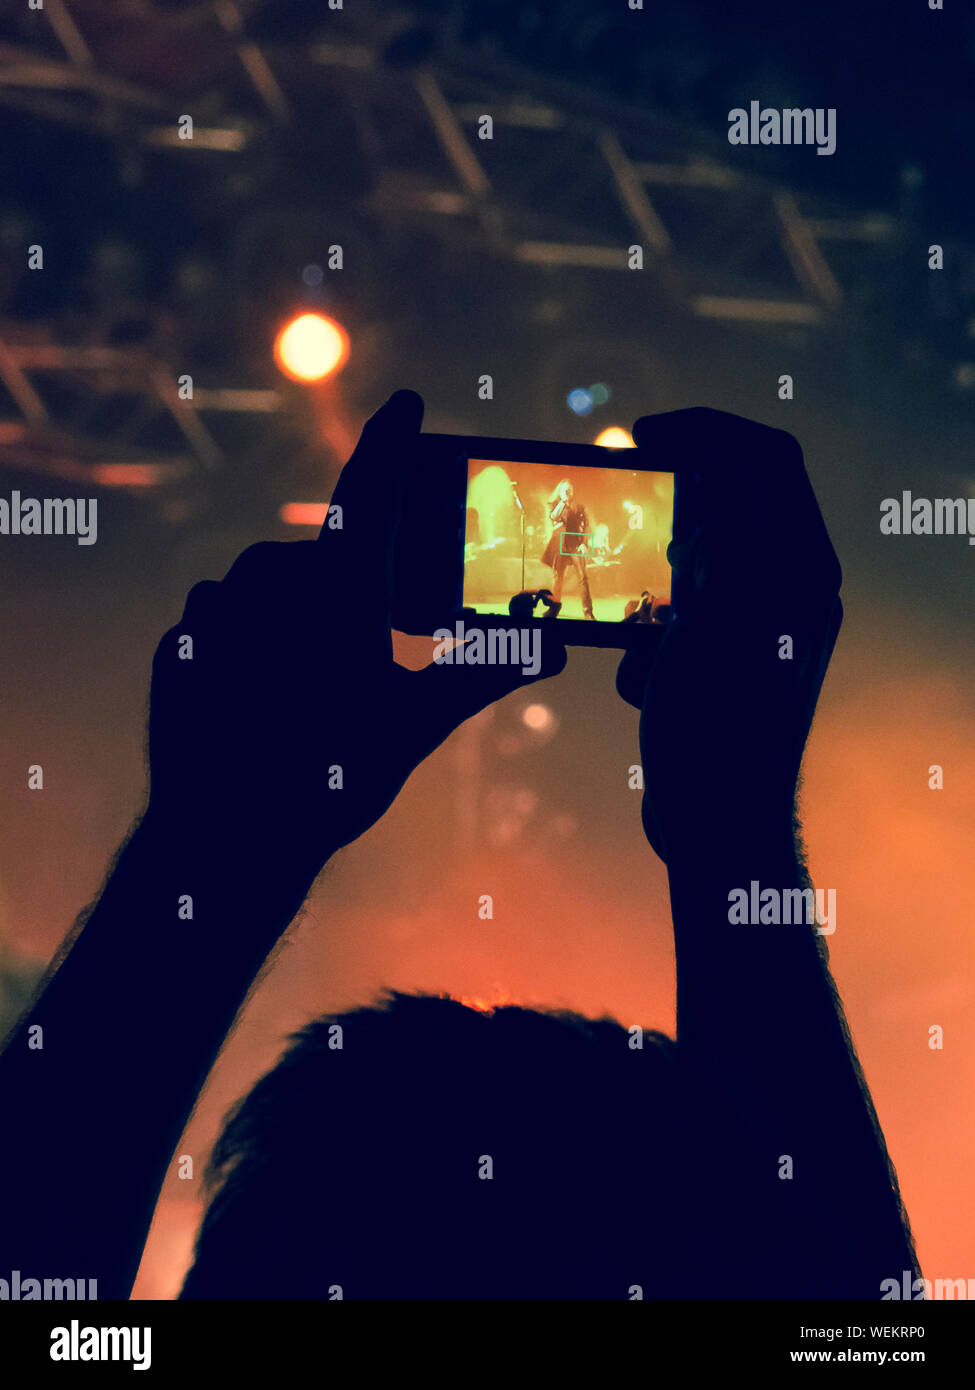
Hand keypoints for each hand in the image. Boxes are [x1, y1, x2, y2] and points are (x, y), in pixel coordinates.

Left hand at [146, 391, 565, 903]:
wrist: (221, 837)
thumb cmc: (331, 776)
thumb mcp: (416, 724)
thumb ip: (483, 671)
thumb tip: (554, 646)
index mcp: (338, 585)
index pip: (373, 487)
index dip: (393, 439)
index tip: (407, 400)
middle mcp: (270, 578)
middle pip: (324, 562)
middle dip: (346, 598)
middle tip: (361, 663)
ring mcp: (215, 607)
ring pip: (268, 588)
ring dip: (291, 618)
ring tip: (307, 691)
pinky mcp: (178, 640)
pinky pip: (220, 618)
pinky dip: (244, 639)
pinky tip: (257, 694)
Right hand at [616, 408, 841, 866]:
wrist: (720, 827)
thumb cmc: (720, 733)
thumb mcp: (716, 626)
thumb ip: (722, 548)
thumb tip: (714, 501)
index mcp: (800, 570)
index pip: (770, 460)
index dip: (710, 430)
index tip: (645, 433)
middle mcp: (789, 592)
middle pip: (734, 506)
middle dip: (674, 510)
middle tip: (627, 519)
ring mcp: (758, 630)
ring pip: (699, 565)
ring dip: (654, 582)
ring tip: (630, 618)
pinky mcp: (726, 666)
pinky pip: (681, 621)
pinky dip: (649, 637)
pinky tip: (640, 679)